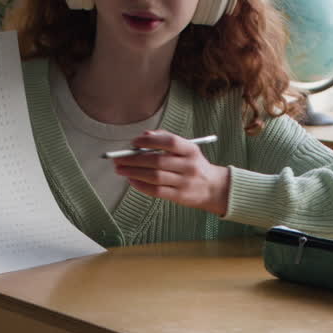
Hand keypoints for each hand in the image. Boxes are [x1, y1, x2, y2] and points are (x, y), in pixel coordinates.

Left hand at [113, 130, 229, 215]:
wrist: (214, 188)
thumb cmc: (194, 165)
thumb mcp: (187, 149)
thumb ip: (166, 139)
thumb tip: (144, 136)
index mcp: (191, 150)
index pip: (169, 142)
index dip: (149, 141)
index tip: (134, 142)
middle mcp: (189, 166)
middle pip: (157, 161)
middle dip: (134, 159)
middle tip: (118, 158)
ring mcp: (185, 182)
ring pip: (154, 177)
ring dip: (134, 172)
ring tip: (121, 169)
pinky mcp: (180, 196)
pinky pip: (157, 191)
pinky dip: (141, 185)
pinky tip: (132, 180)